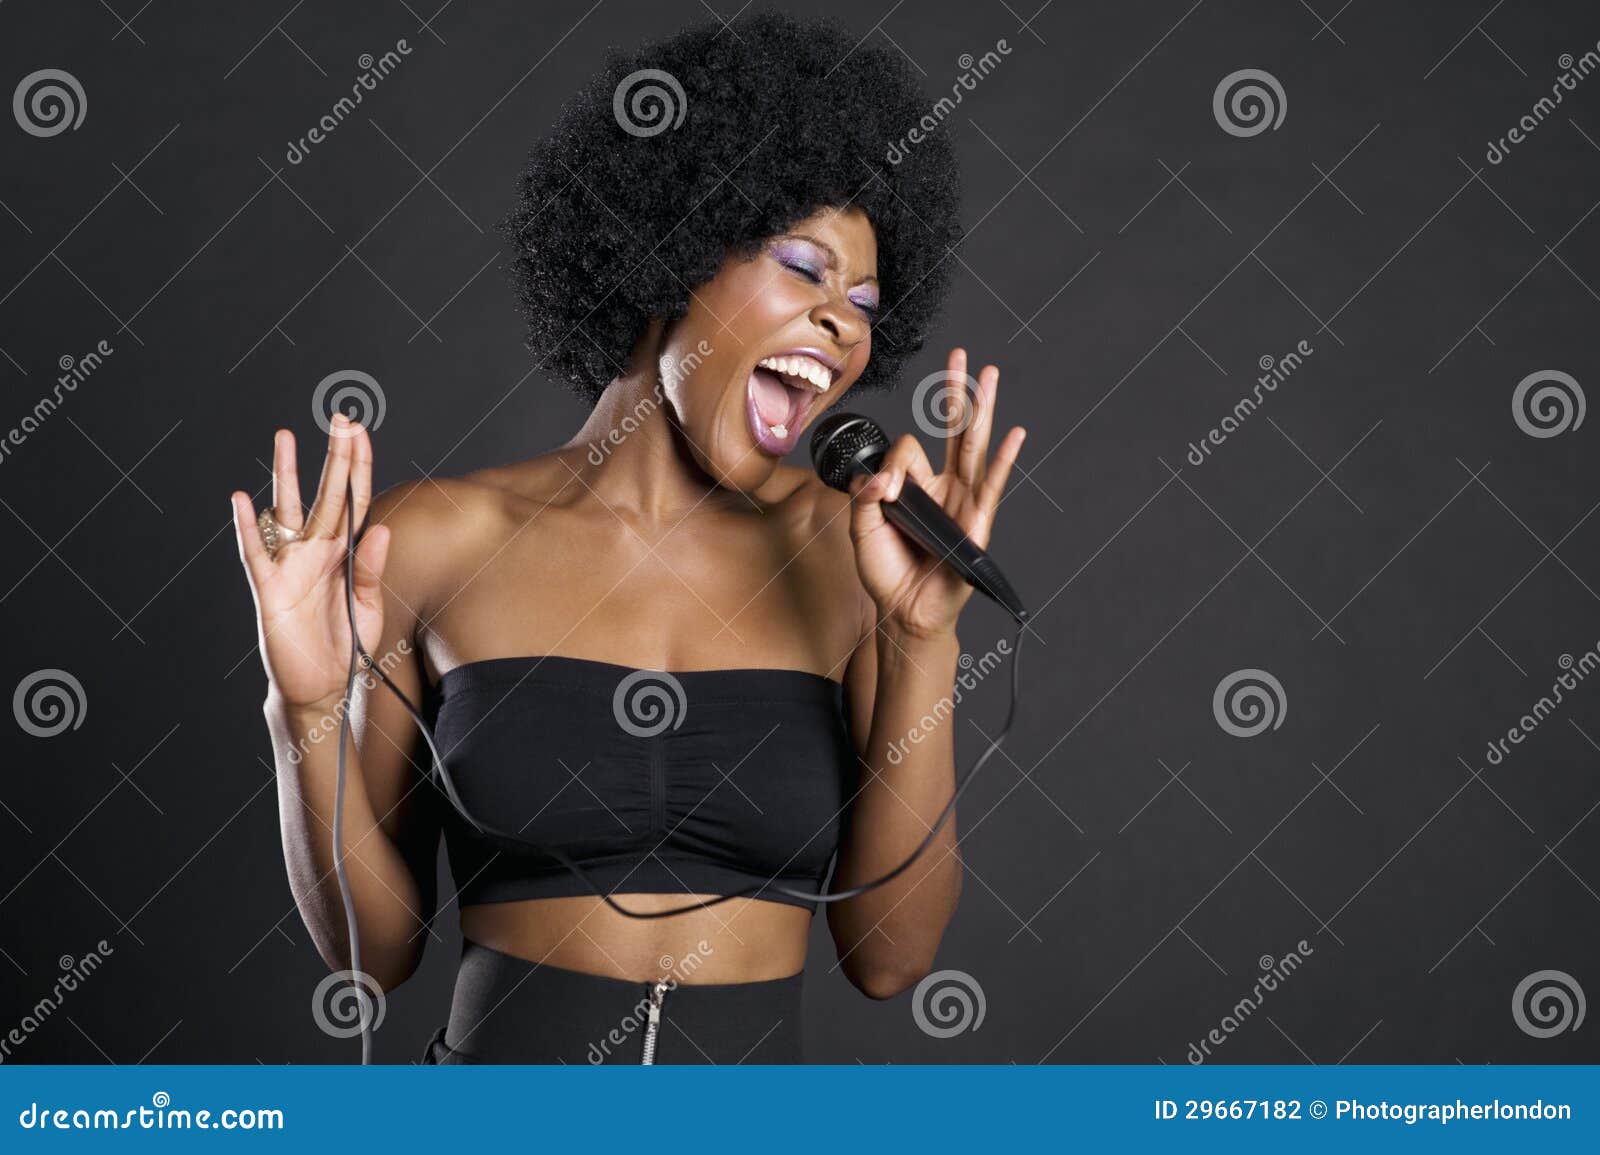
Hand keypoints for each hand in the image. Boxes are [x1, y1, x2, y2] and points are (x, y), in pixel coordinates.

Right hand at [230, 414, 390, 712]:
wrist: (320, 686)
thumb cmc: (345, 643)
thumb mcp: (369, 607)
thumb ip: (373, 569)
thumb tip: (381, 528)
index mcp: (344, 553)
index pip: (354, 501)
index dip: (358, 467)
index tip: (362, 433)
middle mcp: (316, 552)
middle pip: (326, 496)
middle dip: (334, 458)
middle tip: (339, 420)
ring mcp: (290, 566)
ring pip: (287, 512)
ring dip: (286, 475)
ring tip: (285, 437)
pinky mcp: (269, 589)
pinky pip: (255, 553)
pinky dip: (247, 527)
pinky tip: (242, 500)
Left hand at [848, 348, 1025, 639]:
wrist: (904, 611)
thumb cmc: (886, 572)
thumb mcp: (861, 529)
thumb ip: (865, 497)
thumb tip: (882, 476)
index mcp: (916, 485)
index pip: (907, 449)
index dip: (893, 463)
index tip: (883, 488)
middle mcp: (943, 486)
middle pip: (952, 429)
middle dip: (956, 390)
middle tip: (960, 354)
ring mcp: (964, 501)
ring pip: (974, 446)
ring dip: (983, 407)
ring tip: (990, 374)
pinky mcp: (977, 523)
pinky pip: (992, 485)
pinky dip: (1004, 459)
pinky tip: (1014, 433)